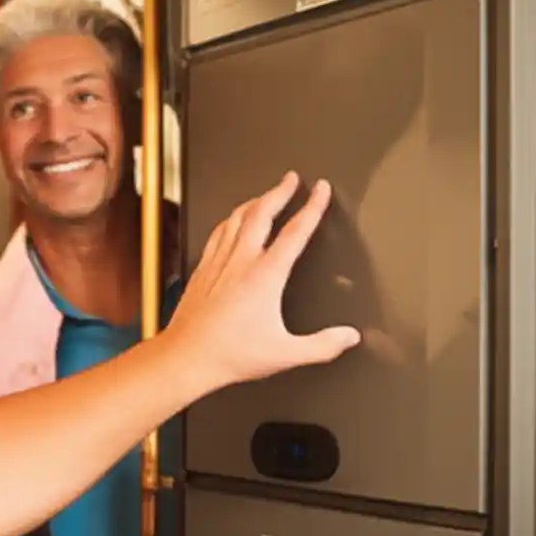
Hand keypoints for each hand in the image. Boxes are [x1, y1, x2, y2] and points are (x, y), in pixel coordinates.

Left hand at [164, 171, 360, 390]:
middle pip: (262, 213)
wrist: (186, 356)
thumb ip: (322, 345)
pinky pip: (218, 232)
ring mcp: (219, 262)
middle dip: (280, 191)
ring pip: (237, 218)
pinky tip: (232, 220)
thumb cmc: (231, 354)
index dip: (312, 207)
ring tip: (266, 194)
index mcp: (265, 275)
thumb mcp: (285, 353)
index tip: (321, 190)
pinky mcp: (203, 268)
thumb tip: (349, 337)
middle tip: (291, 179)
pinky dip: (231, 219)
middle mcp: (241, 261)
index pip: (296, 232)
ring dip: (255, 201)